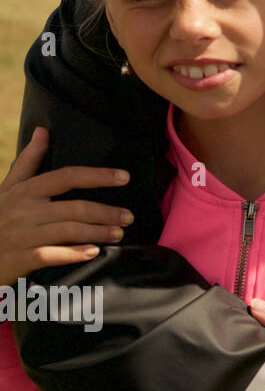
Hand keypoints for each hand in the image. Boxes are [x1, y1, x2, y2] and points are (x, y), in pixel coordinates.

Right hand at [0, 127, 131, 285]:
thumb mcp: (7, 188)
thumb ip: (28, 161)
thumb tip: (43, 131)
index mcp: (24, 191)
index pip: (66, 176)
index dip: (97, 176)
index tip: (124, 177)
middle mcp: (23, 211)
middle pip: (73, 207)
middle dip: (105, 212)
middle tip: (128, 217)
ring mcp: (19, 236)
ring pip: (66, 231)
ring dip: (97, 233)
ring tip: (118, 234)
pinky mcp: (17, 259)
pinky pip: (50, 256)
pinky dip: (73, 254)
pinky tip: (92, 253)